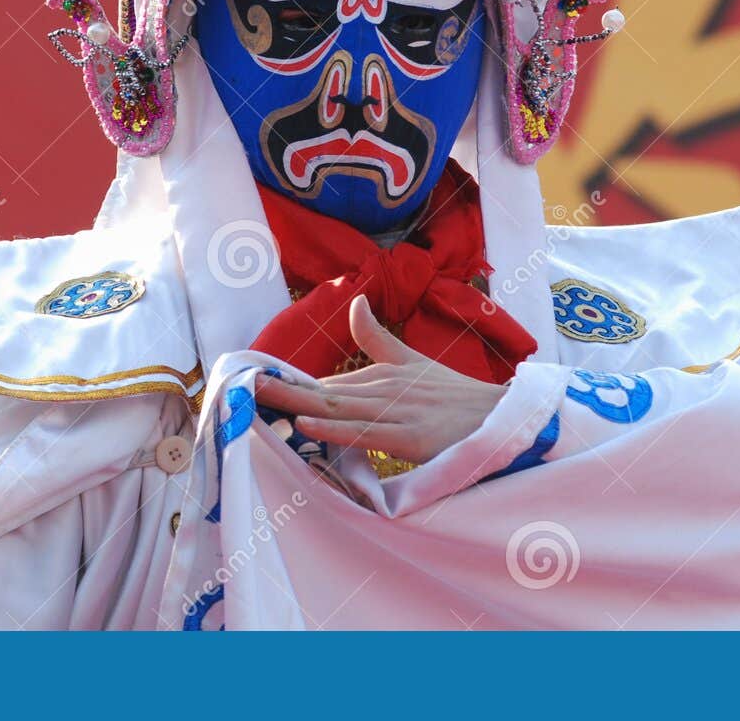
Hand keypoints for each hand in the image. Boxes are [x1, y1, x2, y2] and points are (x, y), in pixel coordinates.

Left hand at [253, 294, 506, 463]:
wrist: (500, 418)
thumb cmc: (455, 396)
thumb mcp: (413, 361)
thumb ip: (378, 336)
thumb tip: (355, 302)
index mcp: (379, 374)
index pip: (324, 383)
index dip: (286, 385)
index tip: (250, 384)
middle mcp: (381, 388)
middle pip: (321, 391)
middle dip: (279, 390)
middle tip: (239, 385)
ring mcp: (394, 412)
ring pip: (335, 408)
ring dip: (294, 404)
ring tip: (258, 398)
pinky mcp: (408, 437)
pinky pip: (365, 432)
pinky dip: (334, 427)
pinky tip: (306, 423)